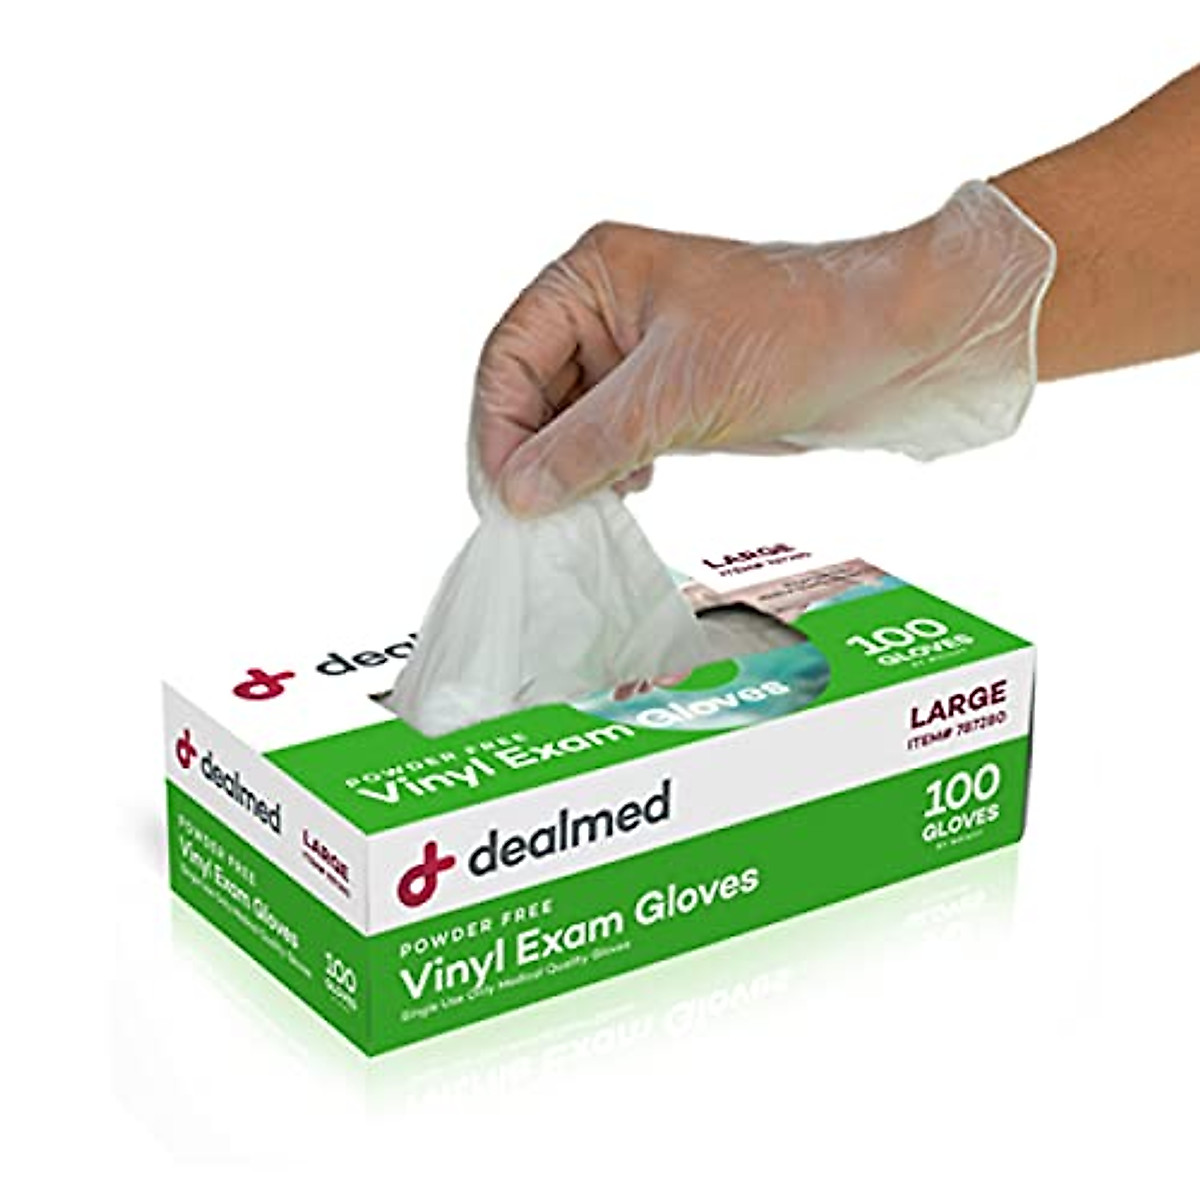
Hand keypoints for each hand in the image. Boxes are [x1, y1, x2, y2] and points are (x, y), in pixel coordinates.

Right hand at [472, 182, 1053, 515]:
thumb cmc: (799, 332)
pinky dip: (603, 470)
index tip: (506, 494)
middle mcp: (605, 309)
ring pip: (567, 421)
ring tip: (582, 506)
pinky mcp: (667, 392)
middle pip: (529, 391)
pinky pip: (607, 437)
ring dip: (566, 468)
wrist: (891, 345)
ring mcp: (636, 353)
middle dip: (530, 454)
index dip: (499, 429)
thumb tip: (519, 492)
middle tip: (536, 515)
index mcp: (593, 276)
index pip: (509, 357)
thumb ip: (589, 444)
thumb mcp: (680, 392)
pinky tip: (626, 490)